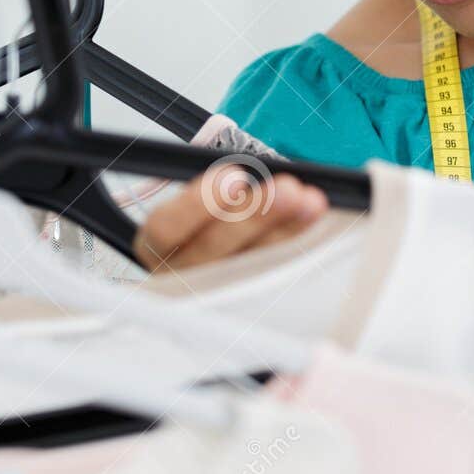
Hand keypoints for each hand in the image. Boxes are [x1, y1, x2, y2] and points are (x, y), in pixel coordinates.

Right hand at [134, 168, 329, 272]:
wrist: (221, 253)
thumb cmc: (207, 216)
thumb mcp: (201, 198)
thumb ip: (219, 185)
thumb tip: (253, 172)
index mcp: (158, 246)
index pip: (165, 229)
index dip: (198, 203)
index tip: (234, 176)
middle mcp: (183, 274)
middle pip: (213, 249)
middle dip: (253, 215)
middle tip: (287, 188)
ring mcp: (218, 291)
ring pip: (251, 265)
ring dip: (285, 230)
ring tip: (310, 201)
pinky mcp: (253, 300)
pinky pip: (277, 274)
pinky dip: (298, 244)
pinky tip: (314, 221)